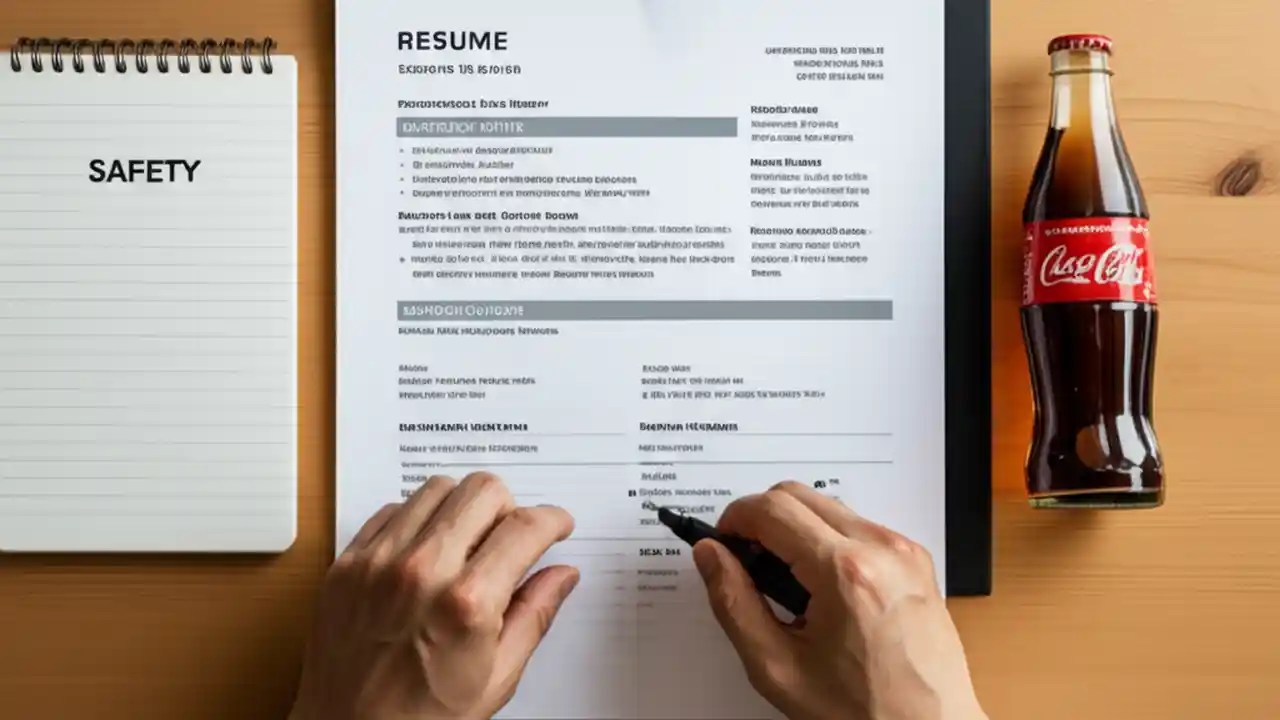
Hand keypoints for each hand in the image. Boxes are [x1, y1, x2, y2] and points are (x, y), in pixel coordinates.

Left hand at [289, 472, 578, 719]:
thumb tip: (561, 575)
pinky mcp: (346, 563)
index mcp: (466, 604)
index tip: (556, 525)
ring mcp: (377, 562)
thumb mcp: (496, 678)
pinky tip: (425, 551)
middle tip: (510, 537)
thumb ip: (534, 616)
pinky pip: (391, 509)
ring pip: (437, 488)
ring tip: (466, 543)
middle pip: (483, 490)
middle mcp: (420, 572)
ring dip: (462, 507)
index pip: (525, 527)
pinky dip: (416, 520)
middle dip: (509, 507)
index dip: (552, 520)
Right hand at [694, 482, 984, 719]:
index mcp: (845, 573)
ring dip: (795, 527)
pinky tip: (820, 585)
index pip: (772, 509)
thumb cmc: (864, 711)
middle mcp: (881, 548)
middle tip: (745, 560)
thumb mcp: (777, 667)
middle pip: (799, 494)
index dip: (734, 519)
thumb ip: (734, 603)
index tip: (721, 541)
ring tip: (785, 582)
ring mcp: (904, 550)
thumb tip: (711, 555)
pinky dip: (827, 539)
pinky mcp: (915, 559)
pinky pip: (858, 526)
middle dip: (761, 518)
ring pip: (828, 506)